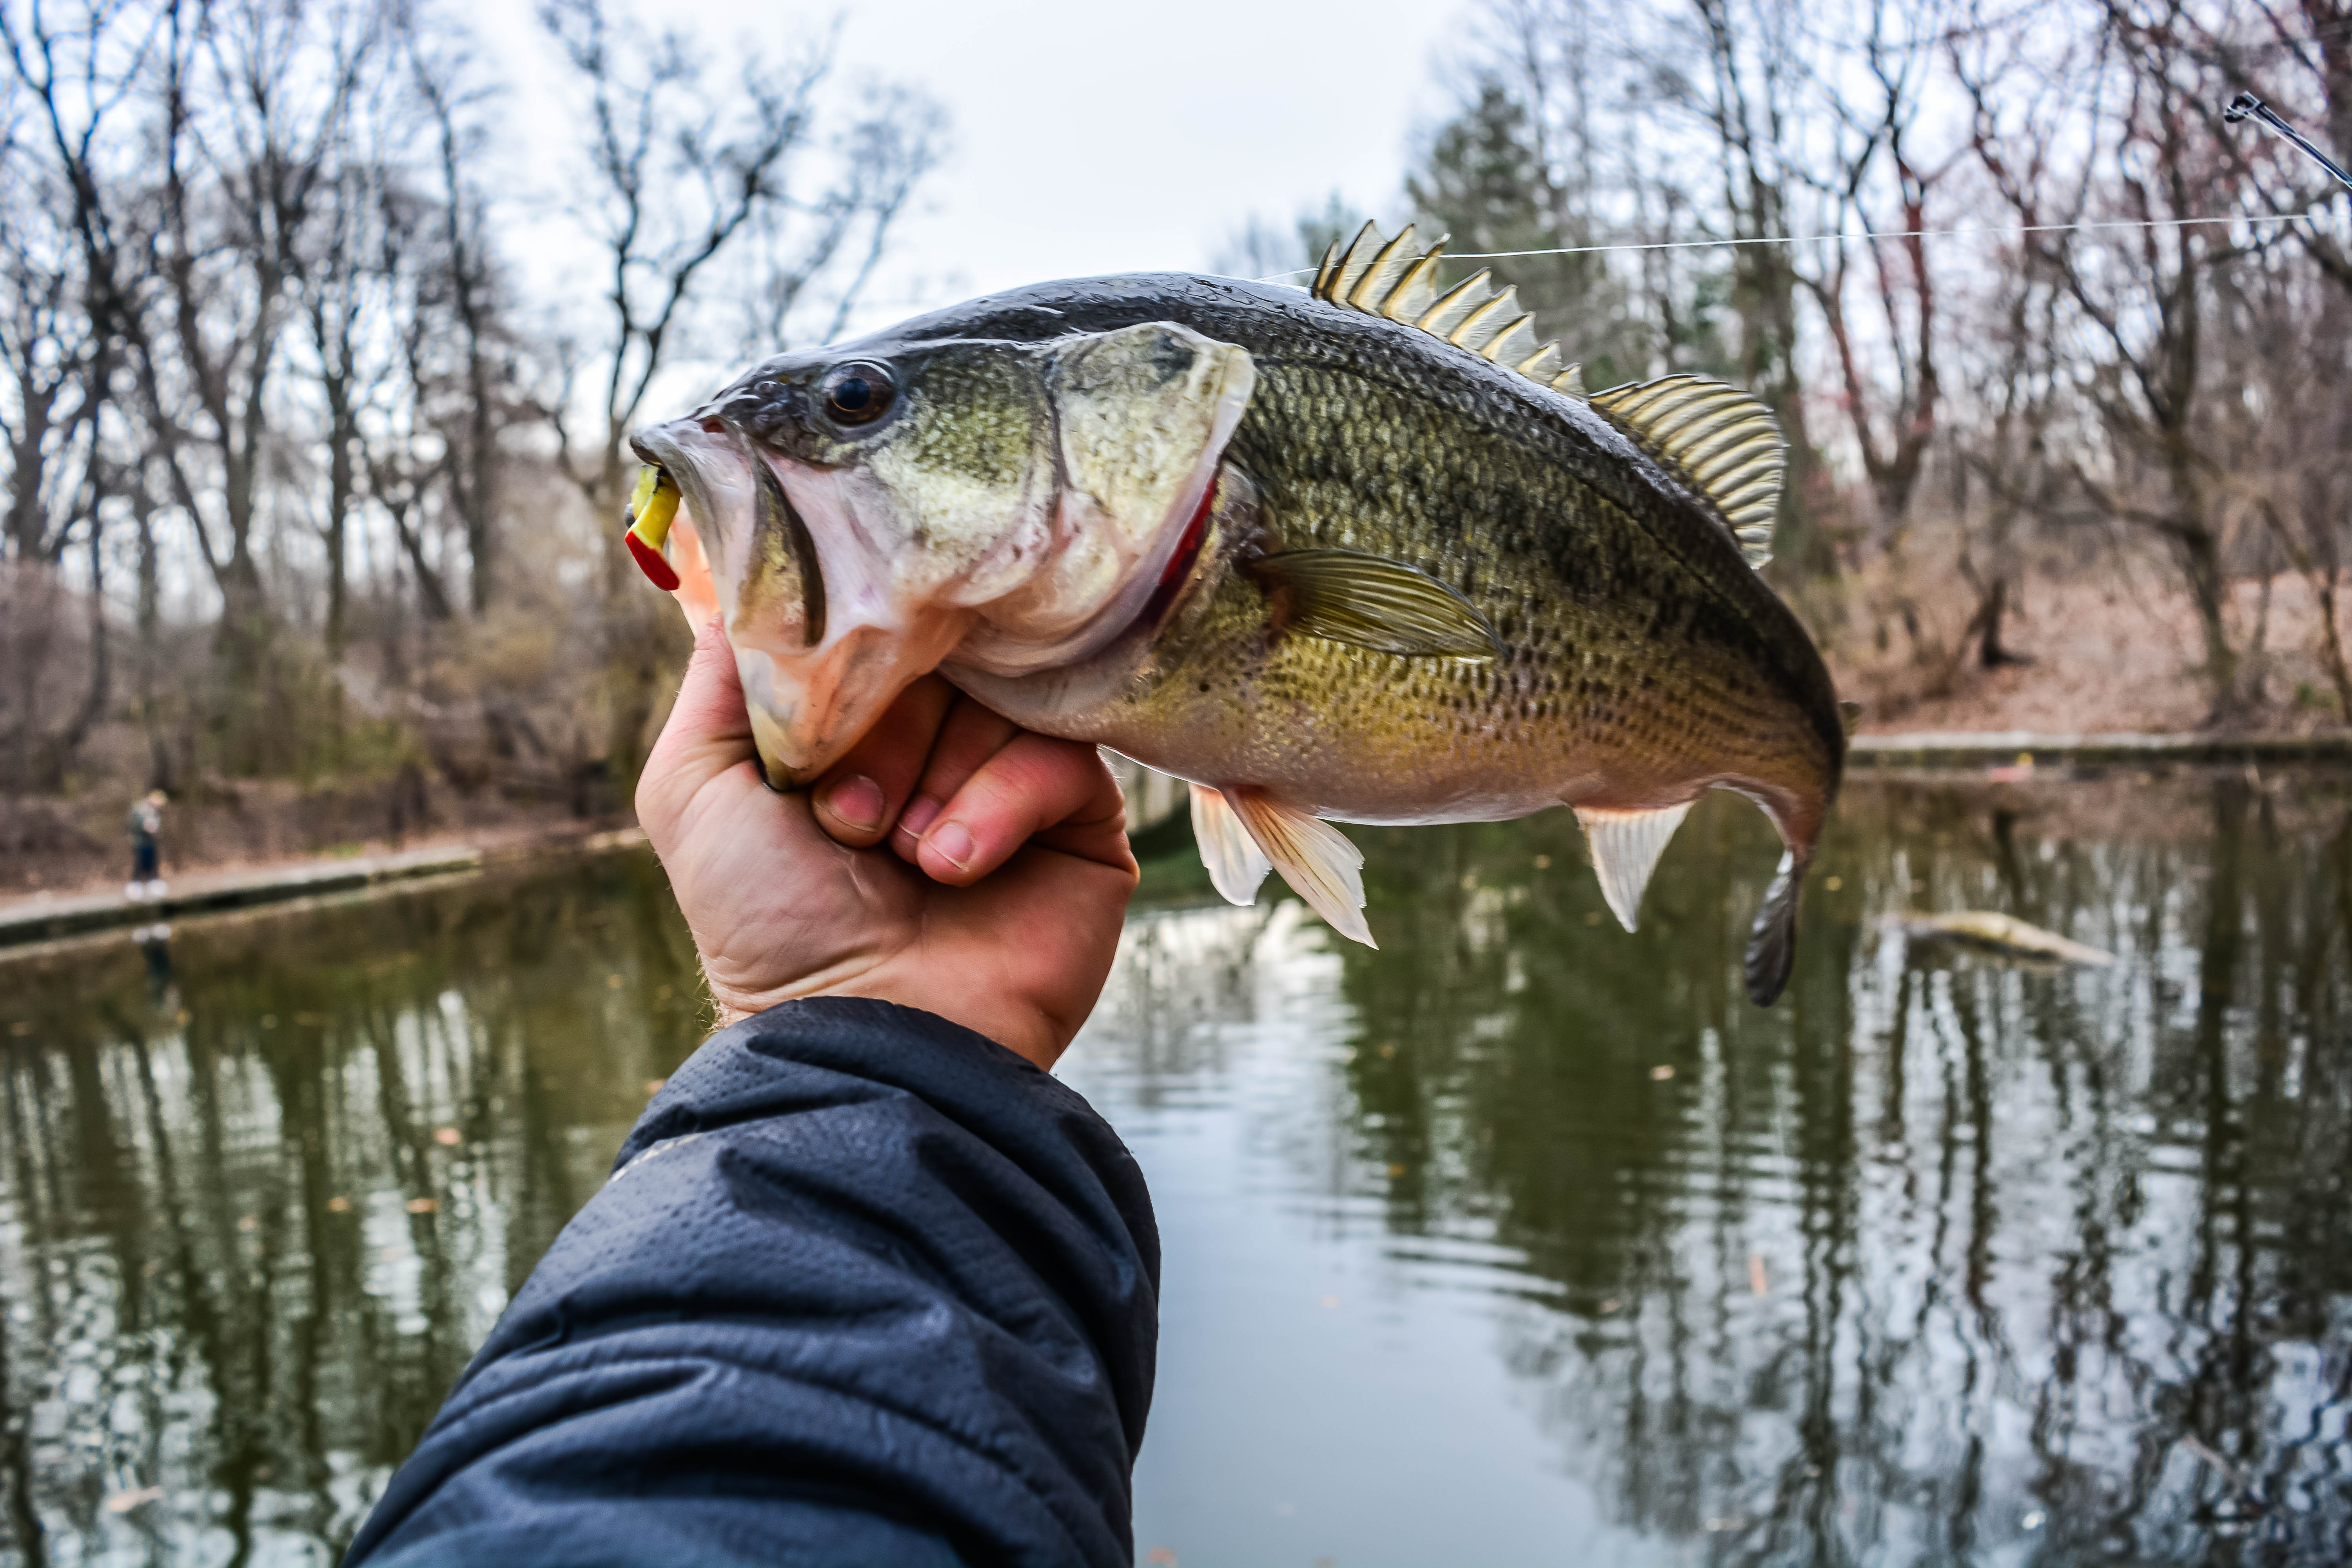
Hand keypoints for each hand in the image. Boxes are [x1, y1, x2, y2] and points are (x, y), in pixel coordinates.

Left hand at [636, 616, 1137, 1069]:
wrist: (864, 1032)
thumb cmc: (770, 924)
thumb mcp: (694, 788)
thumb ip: (722, 678)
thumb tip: (752, 574)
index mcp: (857, 729)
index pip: (876, 629)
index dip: (842, 671)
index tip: (806, 746)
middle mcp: (938, 745)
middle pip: (940, 652)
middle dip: (882, 732)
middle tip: (846, 818)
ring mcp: (1013, 781)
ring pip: (999, 696)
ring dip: (933, 775)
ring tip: (902, 855)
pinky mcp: (1081, 822)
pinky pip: (1059, 754)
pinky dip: (996, 805)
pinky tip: (953, 867)